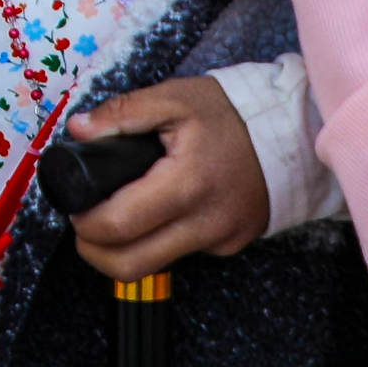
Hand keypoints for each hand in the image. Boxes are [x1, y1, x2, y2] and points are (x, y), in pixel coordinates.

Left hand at [63, 77, 270, 279]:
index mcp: (185, 184)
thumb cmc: (230, 113)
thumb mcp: (174, 97)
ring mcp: (219, 240)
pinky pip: (182, 255)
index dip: (85, 223)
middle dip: (94, 252)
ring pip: (154, 269)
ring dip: (124, 251)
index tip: (76, 207)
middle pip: (129, 267)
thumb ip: (123, 113)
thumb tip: (78, 130)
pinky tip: (161, 213)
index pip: (118, 226)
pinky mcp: (228, 246)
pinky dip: (160, 240)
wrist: (292, 132)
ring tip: (117, 218)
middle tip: (86, 225)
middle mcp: (204, 223)